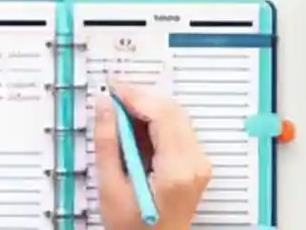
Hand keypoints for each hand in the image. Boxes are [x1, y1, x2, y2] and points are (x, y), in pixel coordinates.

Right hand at [93, 82, 211, 229]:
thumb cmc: (134, 229)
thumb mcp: (112, 187)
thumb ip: (108, 142)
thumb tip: (105, 107)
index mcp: (176, 170)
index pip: (162, 114)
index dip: (135, 95)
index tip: (114, 89)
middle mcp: (195, 164)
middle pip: (172, 110)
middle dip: (141, 98)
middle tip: (114, 97)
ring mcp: (199, 163)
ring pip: (176, 116)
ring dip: (149, 108)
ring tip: (121, 114)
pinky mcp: (196, 163)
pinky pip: (178, 128)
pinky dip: (156, 121)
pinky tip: (136, 129)